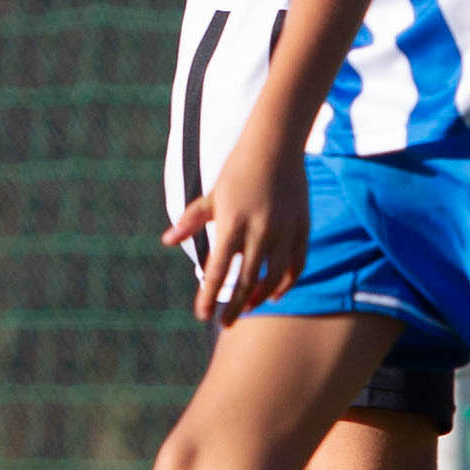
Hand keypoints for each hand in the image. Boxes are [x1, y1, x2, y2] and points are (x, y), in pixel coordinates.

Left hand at [164, 128, 310, 325]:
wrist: (275, 146)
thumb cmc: (238, 171)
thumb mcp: (211, 195)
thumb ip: (192, 220)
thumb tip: (167, 241)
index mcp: (232, 224)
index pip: (216, 271)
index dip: (208, 296)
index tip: (203, 316)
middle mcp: (259, 231)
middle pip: (246, 282)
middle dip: (235, 307)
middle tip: (226, 323)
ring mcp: (283, 231)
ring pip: (273, 277)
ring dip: (260, 297)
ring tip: (249, 307)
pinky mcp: (302, 228)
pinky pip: (296, 265)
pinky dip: (286, 282)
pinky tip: (274, 293)